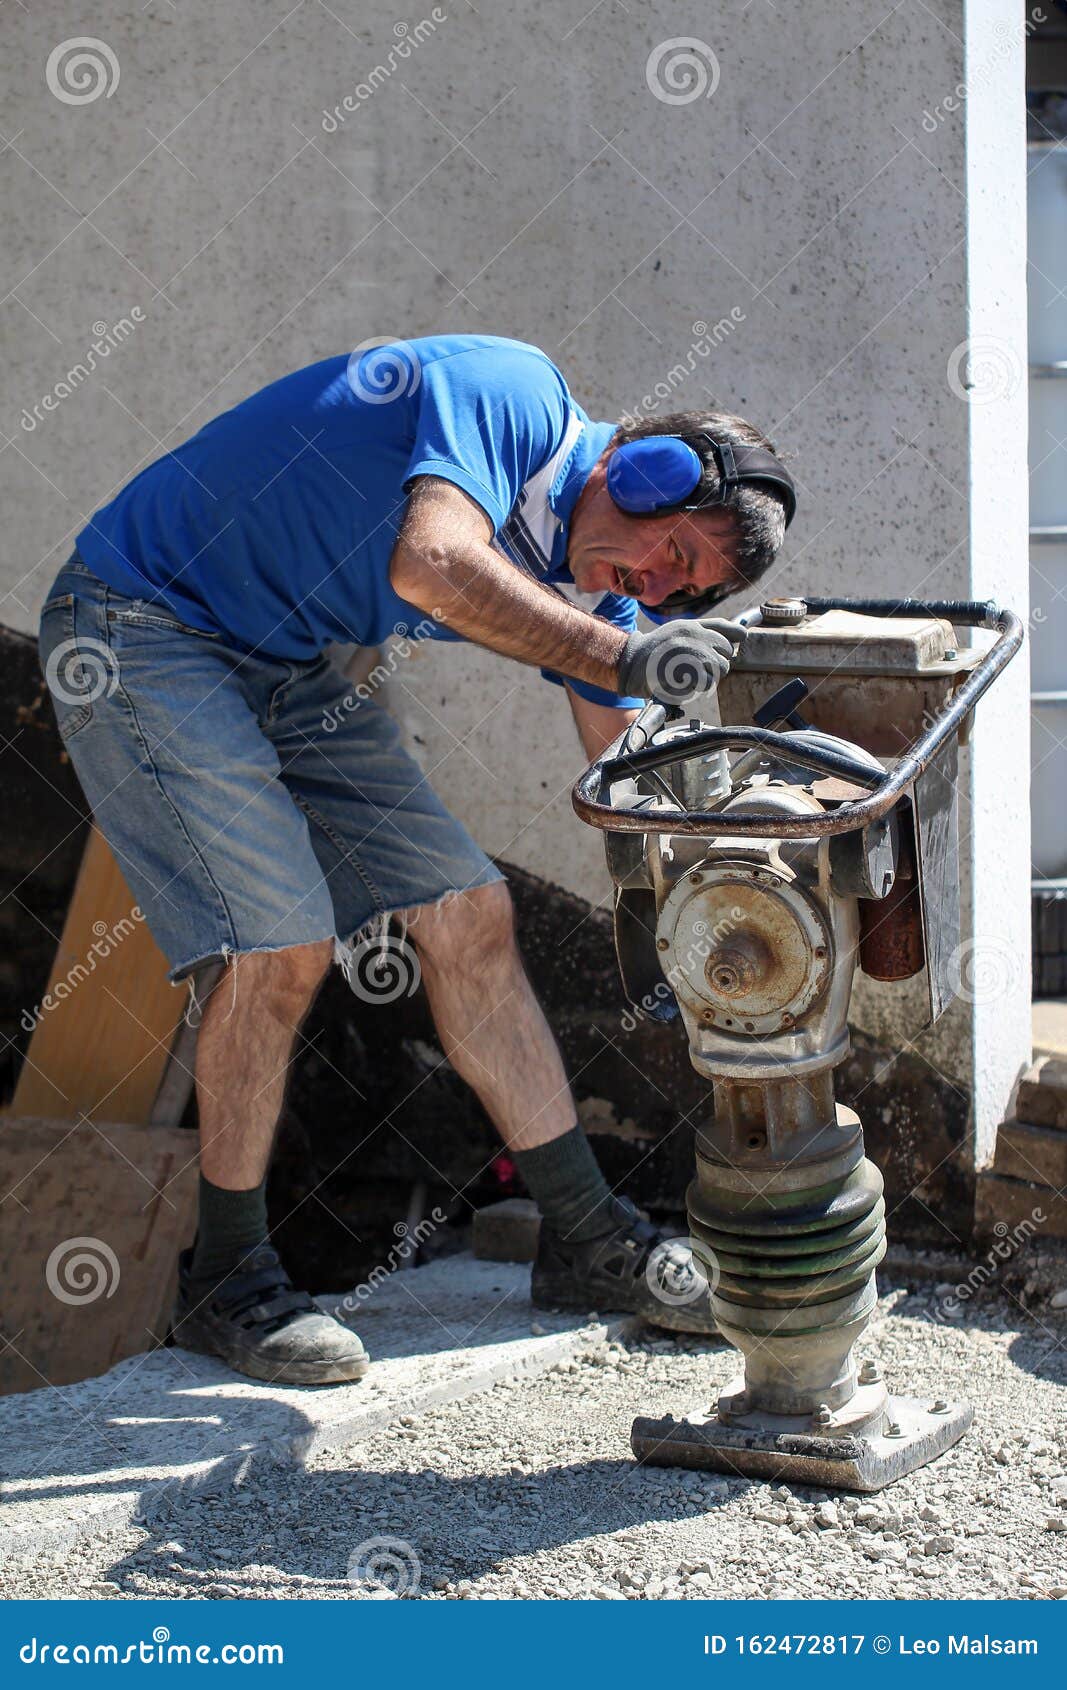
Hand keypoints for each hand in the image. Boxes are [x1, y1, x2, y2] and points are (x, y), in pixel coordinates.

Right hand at [618, 617, 741, 705]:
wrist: (630, 663)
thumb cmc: (656, 651)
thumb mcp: (679, 631)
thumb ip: (707, 631)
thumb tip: (741, 635)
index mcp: (693, 625)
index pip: (728, 631)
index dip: (727, 647)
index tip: (721, 654)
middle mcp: (693, 635)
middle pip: (726, 654)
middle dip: (716, 665)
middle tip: (696, 669)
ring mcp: (690, 652)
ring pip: (720, 669)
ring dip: (708, 677)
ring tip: (689, 676)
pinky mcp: (686, 670)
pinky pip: (708, 682)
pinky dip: (700, 687)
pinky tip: (685, 682)